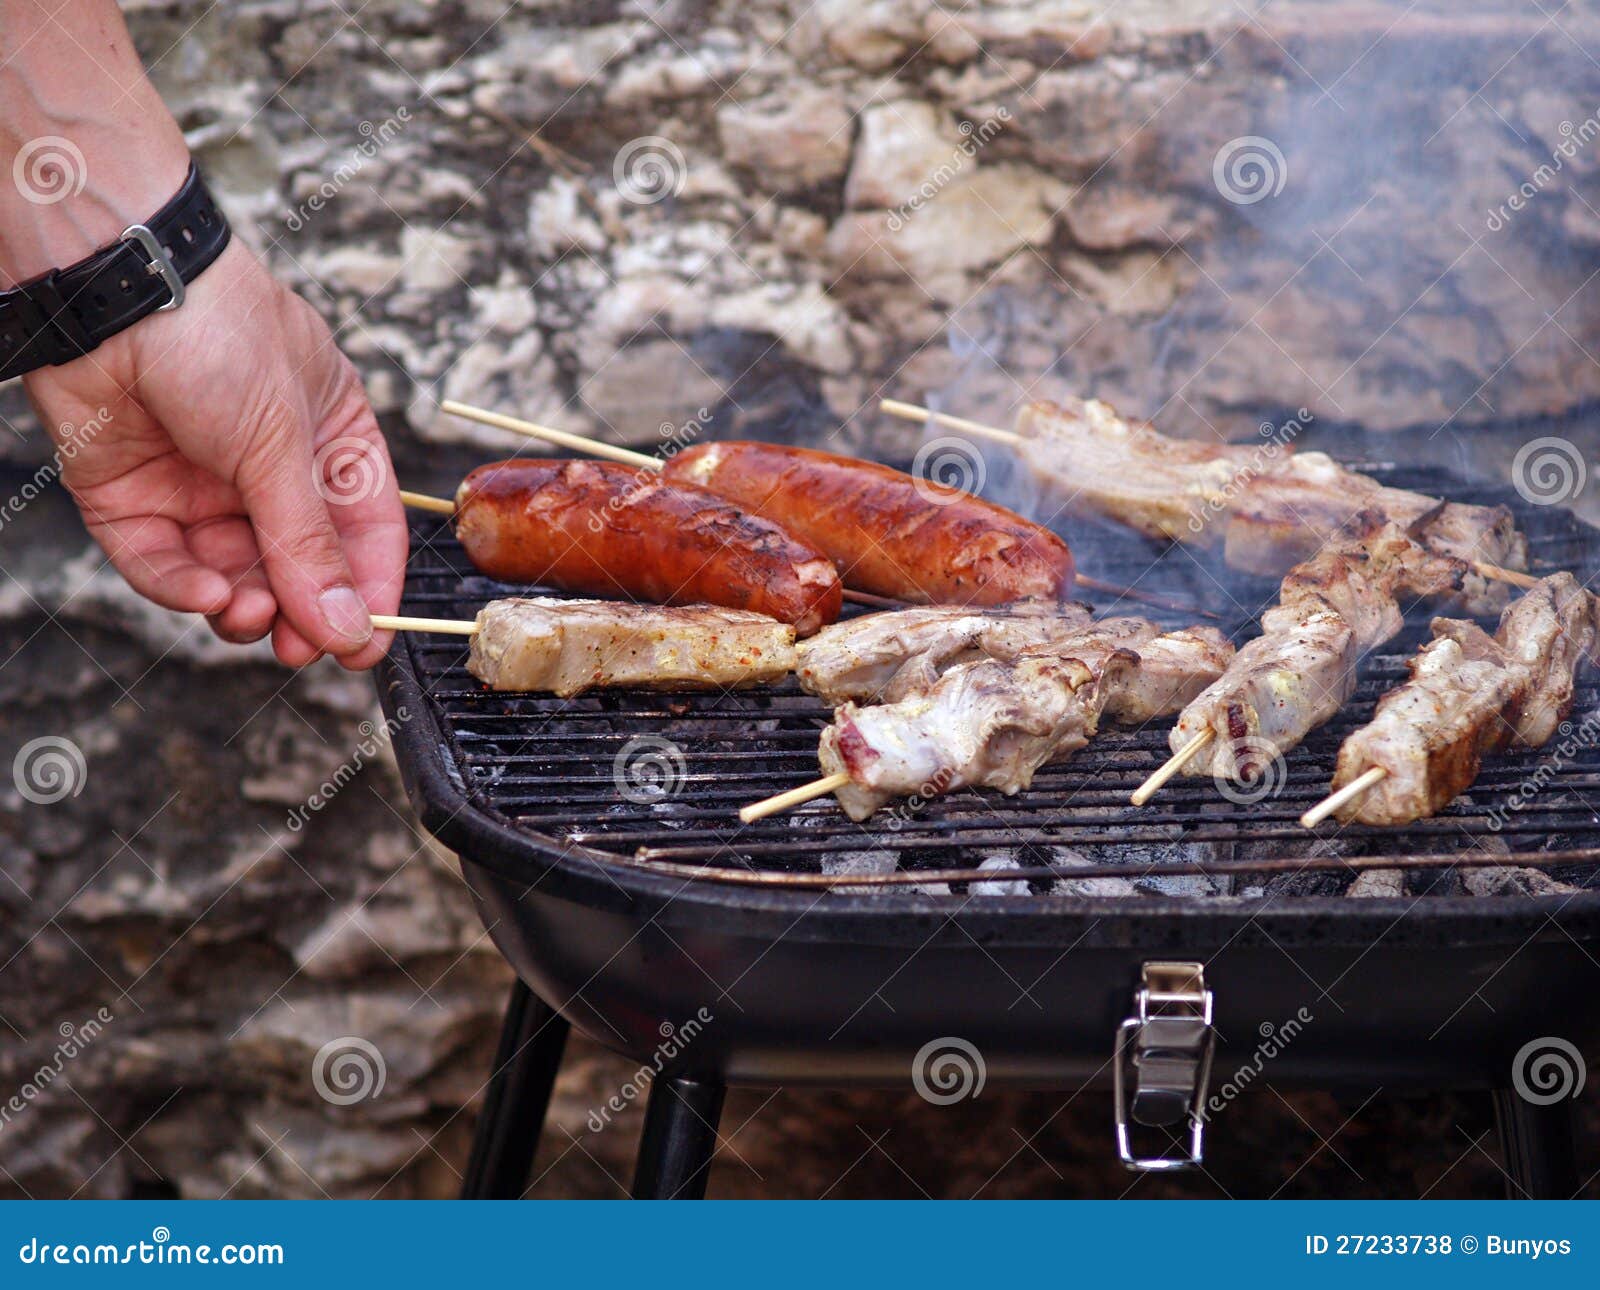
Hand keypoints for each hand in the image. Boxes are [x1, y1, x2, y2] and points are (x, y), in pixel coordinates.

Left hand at [23, 240, 407, 668]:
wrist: (106, 286)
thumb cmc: (218, 332)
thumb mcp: (281, 445)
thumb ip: (309, 543)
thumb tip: (347, 625)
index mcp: (329, 440)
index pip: (365, 533)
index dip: (368, 592)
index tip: (363, 648)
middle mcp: (266, 467)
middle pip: (295, 565)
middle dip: (298, 611)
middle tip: (300, 649)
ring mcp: (198, 483)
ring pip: (230, 573)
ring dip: (244, 605)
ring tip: (248, 615)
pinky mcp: (131, 494)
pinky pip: (162, 561)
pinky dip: (183, 586)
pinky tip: (205, 593)